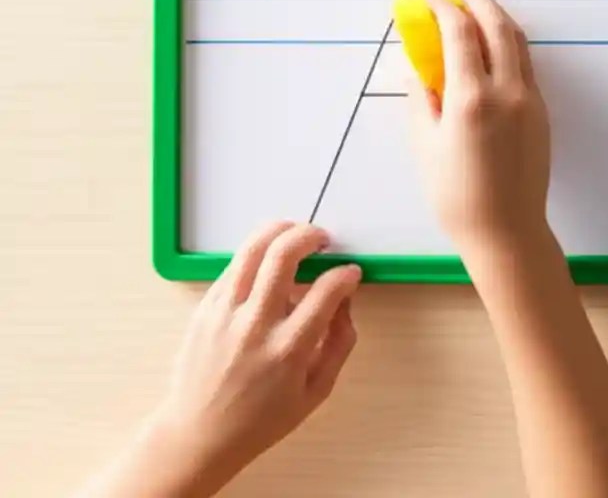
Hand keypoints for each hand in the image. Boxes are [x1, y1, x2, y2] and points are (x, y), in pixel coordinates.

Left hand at [78, 222, 361, 497]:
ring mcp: (224, 313)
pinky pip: (233, 267)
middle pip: (283, 254)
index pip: (326, 290)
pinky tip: (267, 261)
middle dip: (310, 235)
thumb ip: (340, 342)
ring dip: (279, 231)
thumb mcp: (317, 391)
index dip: (345, 275)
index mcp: (289, 349)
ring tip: (294, 234)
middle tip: (322, 239)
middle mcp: (255, 325)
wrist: (199, 432)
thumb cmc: (262, 419)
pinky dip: (255, 254)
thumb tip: (345, 302)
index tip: (350, 273)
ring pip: (252, 249)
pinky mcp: (205, 308)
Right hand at [408, 0, 551, 254]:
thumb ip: (422, 99)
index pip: (459, 32)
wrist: (506, 231)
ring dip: (496, 17)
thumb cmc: (457, 197)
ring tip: (474, 6)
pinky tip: (492, 45)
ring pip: (517, 42)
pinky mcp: (541, 112)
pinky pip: (525, 64)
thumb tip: (419, 69)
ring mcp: (529, 100)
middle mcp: (507, 91)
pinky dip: (508, 43)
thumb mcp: (426, 145)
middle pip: (496, 25)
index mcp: (472, 98)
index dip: (443, 7)